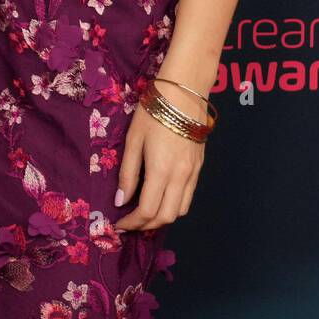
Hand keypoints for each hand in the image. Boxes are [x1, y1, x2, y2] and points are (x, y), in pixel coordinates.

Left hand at [113, 97, 204, 231]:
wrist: (184, 93)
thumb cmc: (152, 111)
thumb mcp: (133, 139)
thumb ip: (128, 172)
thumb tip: (121, 200)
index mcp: (161, 171)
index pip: (148, 210)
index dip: (132, 222)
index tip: (119, 225)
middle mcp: (181, 177)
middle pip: (166, 217)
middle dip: (146, 225)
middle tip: (129, 223)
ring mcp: (194, 174)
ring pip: (180, 210)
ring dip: (162, 217)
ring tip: (143, 213)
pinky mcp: (200, 168)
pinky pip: (188, 197)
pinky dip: (174, 205)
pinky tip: (160, 198)